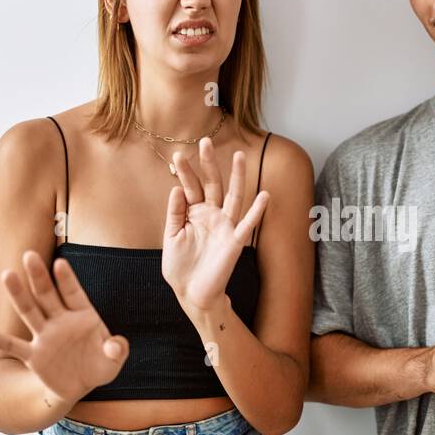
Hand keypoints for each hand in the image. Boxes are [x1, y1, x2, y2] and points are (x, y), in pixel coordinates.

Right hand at [0, 250, 129, 402]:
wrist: (80, 384)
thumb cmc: (99, 365)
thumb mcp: (113, 360)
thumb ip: (117, 350)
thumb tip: (115, 346)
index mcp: (83, 315)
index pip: (74, 293)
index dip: (67, 279)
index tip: (59, 263)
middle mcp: (60, 321)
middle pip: (47, 295)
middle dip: (39, 276)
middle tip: (29, 255)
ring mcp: (45, 336)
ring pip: (29, 311)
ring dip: (18, 294)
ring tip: (7, 274)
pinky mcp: (33, 355)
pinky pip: (12, 345)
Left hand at [161, 135, 268, 312]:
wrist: (191, 293)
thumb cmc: (180, 267)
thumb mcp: (170, 237)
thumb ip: (174, 213)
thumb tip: (176, 188)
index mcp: (194, 213)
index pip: (190, 187)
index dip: (185, 172)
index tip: (178, 155)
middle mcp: (211, 215)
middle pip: (212, 184)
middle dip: (209, 163)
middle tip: (205, 141)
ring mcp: (224, 226)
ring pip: (233, 196)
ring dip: (236, 176)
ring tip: (238, 155)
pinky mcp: (234, 242)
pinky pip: (247, 224)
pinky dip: (256, 211)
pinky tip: (264, 195)